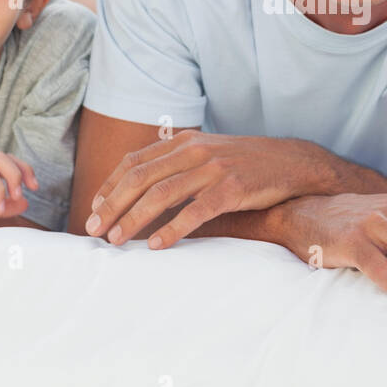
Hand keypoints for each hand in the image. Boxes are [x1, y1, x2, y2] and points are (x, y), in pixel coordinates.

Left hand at [86, 131, 338, 246]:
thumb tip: (142, 192)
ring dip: (134, 219)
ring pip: (162, 194)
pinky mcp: (233, 188)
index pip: (135, 162)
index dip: (110, 186)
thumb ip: (177, 165)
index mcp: (184, 142)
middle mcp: (195, 150)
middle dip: (112, 205)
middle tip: (95, 230)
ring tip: (117, 240)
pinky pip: (196, 211)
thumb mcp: (208, 154)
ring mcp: (214, 168)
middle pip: (141, 178)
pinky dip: (173, 229)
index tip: (94, 210)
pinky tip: (157, 245)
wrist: (292, 162)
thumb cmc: (245, 164)